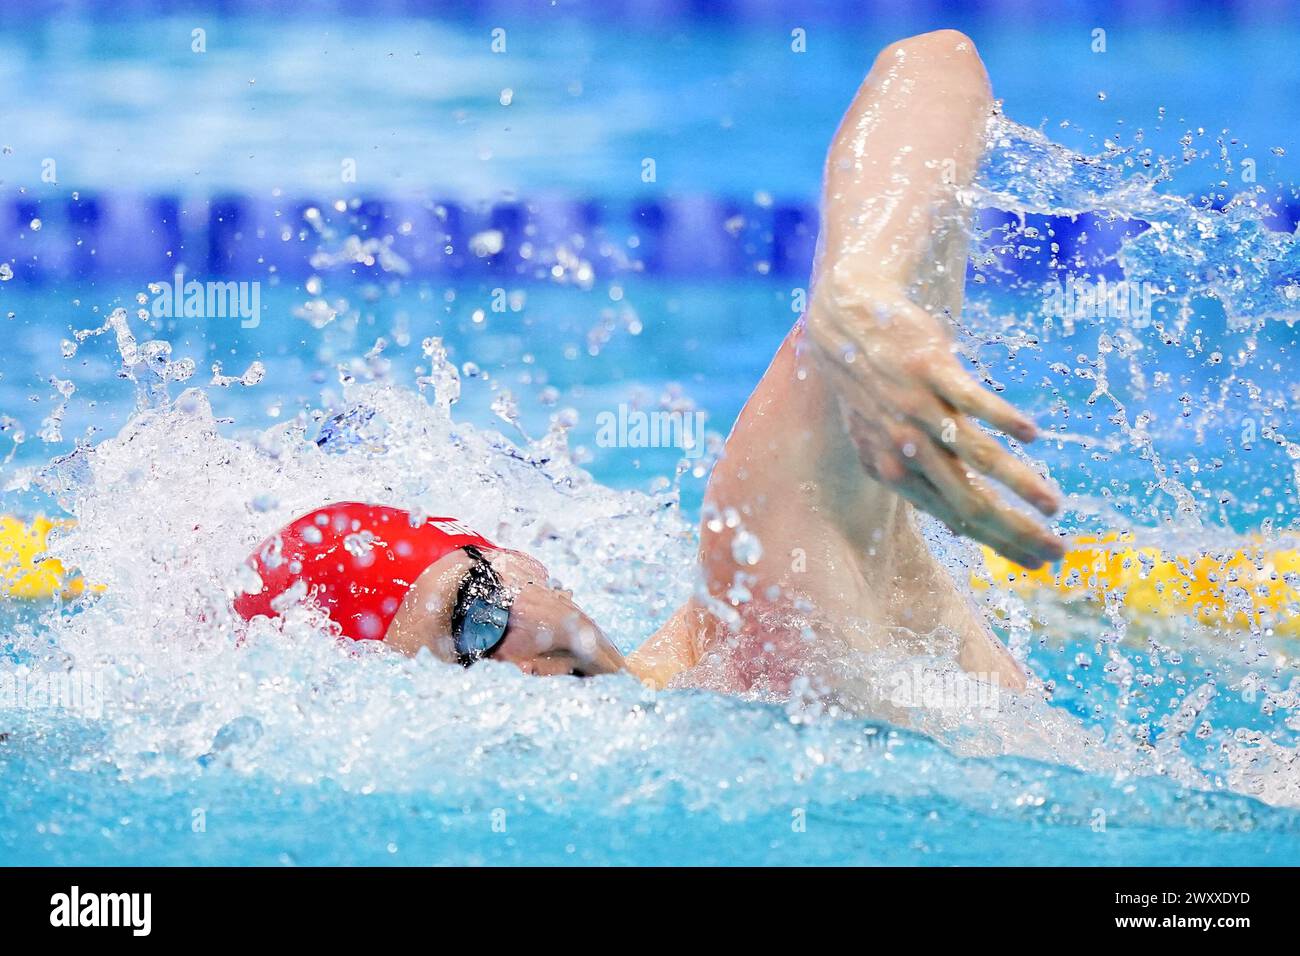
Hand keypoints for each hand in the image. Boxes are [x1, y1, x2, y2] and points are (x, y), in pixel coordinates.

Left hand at [806, 281, 1064, 568]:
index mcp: (894, 472)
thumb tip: (956, 527)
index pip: (956, 520)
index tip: (1037, 563)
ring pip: (976, 457)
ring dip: (1020, 485)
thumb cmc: (867, 387)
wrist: (842, 323)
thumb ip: (918, 482)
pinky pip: (971, 400)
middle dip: (1016, 532)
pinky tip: (1032, 436)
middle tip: (1058, 552)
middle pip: (969, 503)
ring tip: (1055, 505)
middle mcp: (905, 447)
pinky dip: (1003, 420)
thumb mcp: (880, 443)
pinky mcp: (930, 369)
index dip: (998, 544)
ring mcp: (918, 408)